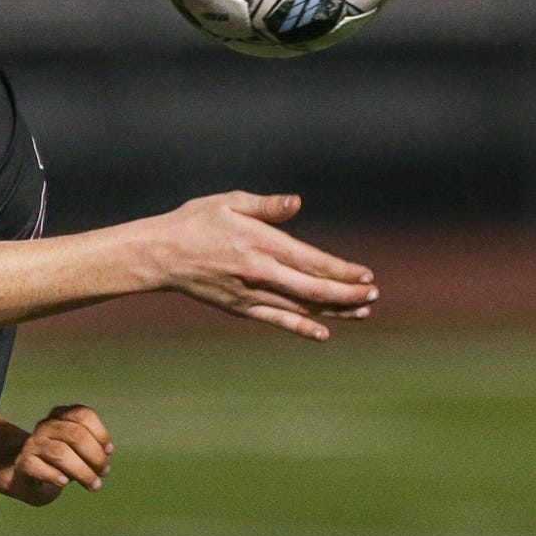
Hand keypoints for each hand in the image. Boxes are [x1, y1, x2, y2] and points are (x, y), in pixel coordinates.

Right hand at [1, 403, 113, 506]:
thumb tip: (104, 455)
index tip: (109, 451)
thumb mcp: (78, 450)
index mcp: (61, 415)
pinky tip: (64, 483)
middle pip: (75, 434)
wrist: (28, 477)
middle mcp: (46, 425)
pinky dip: (54, 475)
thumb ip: (91, 448)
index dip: (100, 433)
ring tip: (94, 485)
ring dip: (82, 471)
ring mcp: (33, 443)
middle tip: (105, 472)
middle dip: (95, 456)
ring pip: (60, 452)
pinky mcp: (24, 462)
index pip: (83, 414)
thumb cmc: (60, 462)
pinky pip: (39, 467)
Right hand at [153, 192, 376, 340]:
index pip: (313, 261)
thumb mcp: (230, 203)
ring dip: (334, 310)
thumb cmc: (196, 222)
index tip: (367, 275)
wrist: (161, 255)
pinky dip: (301, 327)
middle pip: (314, 289)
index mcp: (262, 244)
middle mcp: (260, 273)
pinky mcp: (241, 307)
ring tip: (362, 312)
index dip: (343, 271)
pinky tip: (323, 333)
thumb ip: (267, 207)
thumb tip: (296, 203)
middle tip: (374, 294)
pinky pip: (277, 320)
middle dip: (348, 293)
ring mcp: (251, 294)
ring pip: (301, 307)